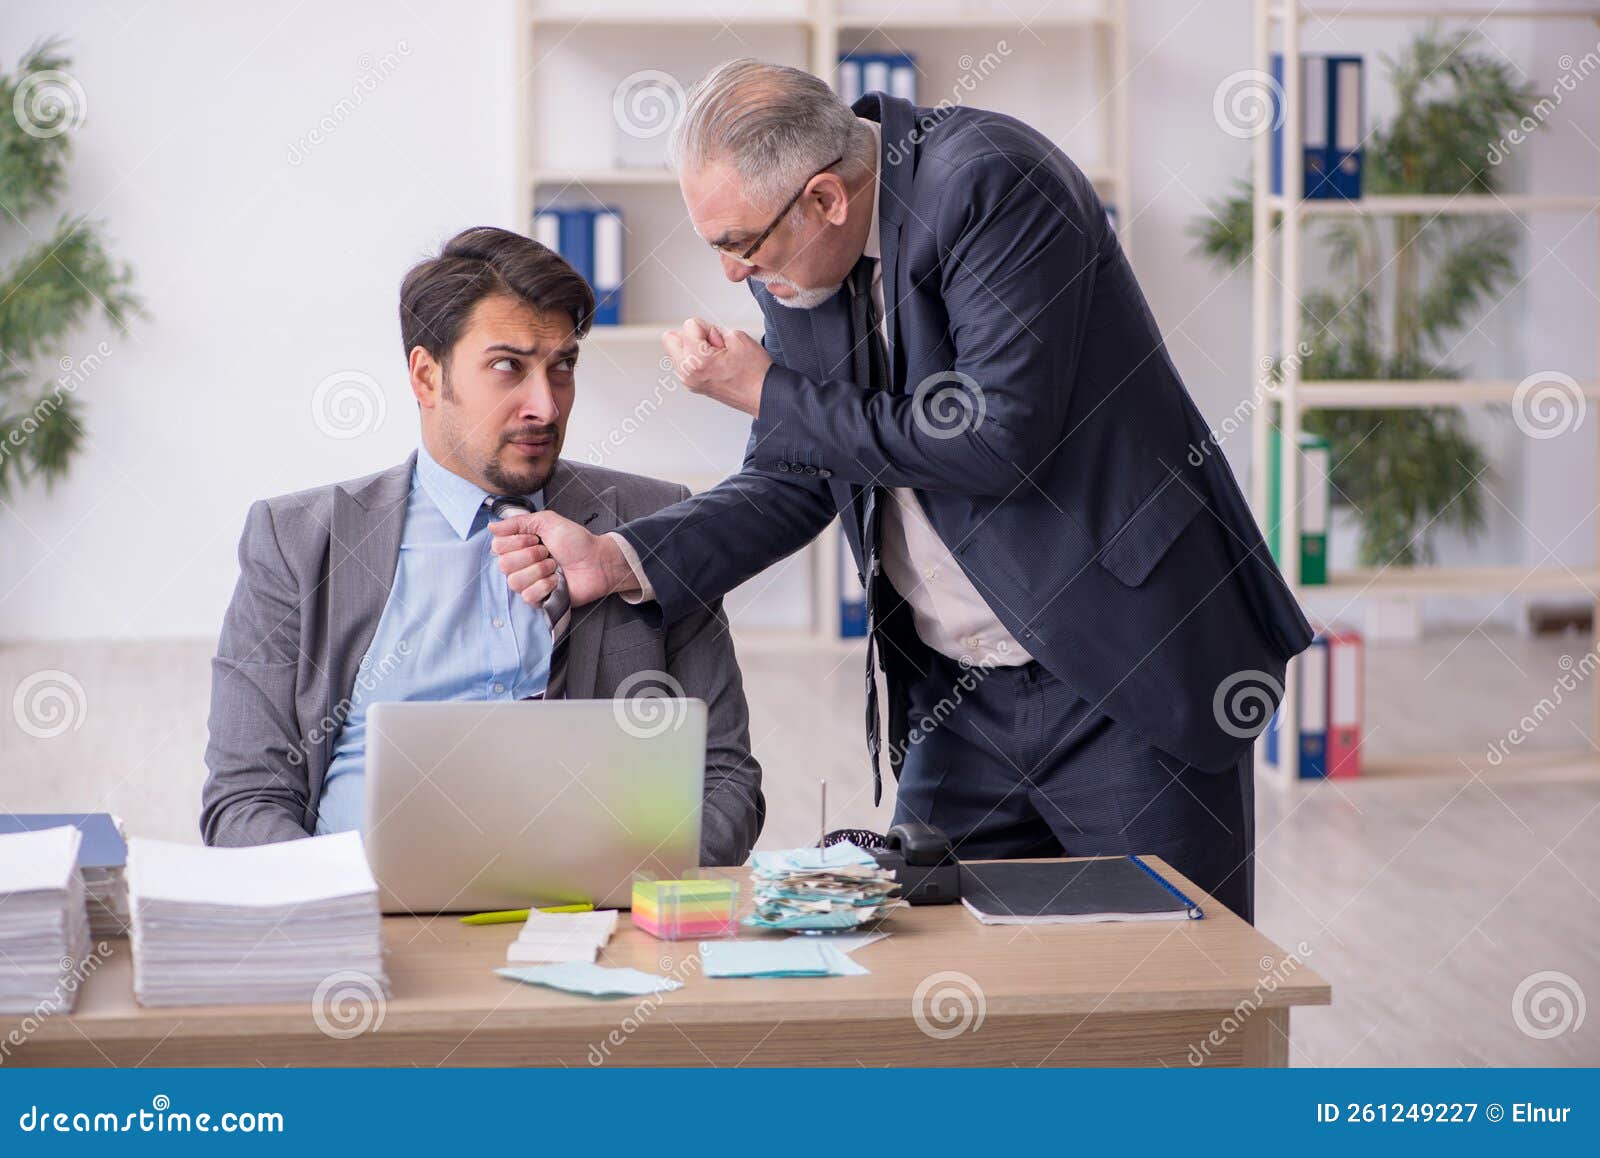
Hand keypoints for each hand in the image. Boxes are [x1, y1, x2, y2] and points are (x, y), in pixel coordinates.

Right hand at [489, 510, 639, 607]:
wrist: (597, 560)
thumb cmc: (576, 541)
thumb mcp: (547, 521)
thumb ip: (518, 522)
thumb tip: (491, 526)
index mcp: (519, 546)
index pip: (497, 546)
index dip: (517, 542)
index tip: (536, 538)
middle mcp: (520, 565)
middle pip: (503, 565)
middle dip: (530, 555)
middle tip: (548, 552)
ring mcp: (529, 584)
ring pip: (514, 582)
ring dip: (539, 570)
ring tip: (555, 566)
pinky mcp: (539, 600)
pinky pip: (528, 596)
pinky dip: (545, 586)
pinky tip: (557, 581)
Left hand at [662, 316, 770, 416]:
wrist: (763, 395)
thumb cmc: (755, 372)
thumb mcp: (737, 337)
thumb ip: (713, 329)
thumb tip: (701, 333)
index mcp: (697, 359)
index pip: (689, 325)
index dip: (708, 328)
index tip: (720, 341)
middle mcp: (688, 372)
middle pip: (671, 338)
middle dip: (691, 336)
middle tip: (712, 346)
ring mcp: (689, 381)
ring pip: (676, 351)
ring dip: (691, 348)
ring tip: (715, 357)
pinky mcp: (693, 386)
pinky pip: (683, 363)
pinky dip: (694, 359)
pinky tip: (713, 365)